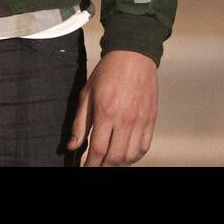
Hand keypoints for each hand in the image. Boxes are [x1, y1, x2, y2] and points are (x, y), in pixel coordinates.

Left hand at [67, 49, 156, 165]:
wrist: (133, 56)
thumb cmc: (107, 72)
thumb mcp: (87, 94)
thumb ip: (80, 123)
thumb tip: (72, 146)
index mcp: (106, 113)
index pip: (98, 149)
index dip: (91, 164)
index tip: (86, 167)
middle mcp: (125, 120)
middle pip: (116, 157)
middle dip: (104, 167)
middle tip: (97, 166)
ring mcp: (140, 121)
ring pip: (131, 155)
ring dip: (120, 163)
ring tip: (110, 162)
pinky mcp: (151, 120)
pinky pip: (145, 146)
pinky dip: (135, 156)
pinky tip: (126, 155)